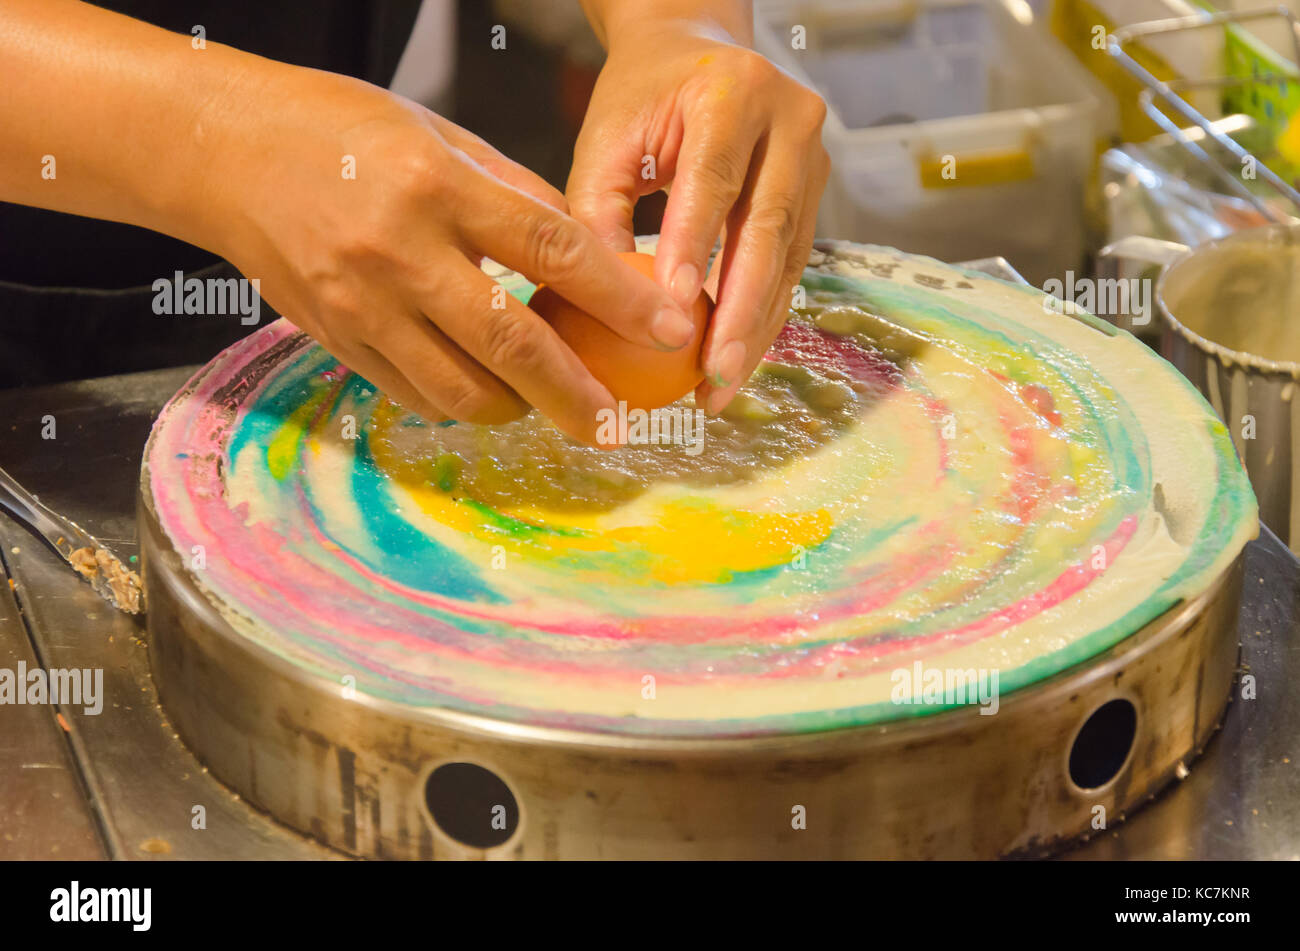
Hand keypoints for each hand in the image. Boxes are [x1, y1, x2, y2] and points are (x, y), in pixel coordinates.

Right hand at [201, 67, 695, 443]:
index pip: (553, 252)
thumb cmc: (341, 132)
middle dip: (576, 397)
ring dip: (518, 409)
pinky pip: (415, 395)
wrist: (224, 155)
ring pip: (461, 392)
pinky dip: (460, 401)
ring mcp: (362, 308)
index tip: (670, 332)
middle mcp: (401, 254)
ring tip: (548, 401)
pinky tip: (481, 385)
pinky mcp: (337, 342)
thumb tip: (588, 253)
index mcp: (439, 188)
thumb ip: (516, 196)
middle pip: (512, 348)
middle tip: (617, 425)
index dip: (620, 300)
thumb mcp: (441, 137)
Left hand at [567, 15, 830, 413]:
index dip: (697, 245)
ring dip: (756, 327)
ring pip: (789, 257)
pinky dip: (763, 315)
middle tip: (712, 371)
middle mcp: (789, 120)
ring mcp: (813, 157)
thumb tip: (601, 302)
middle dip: (741, 309)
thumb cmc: (641, 99)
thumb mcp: (606, 139)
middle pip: (769, 227)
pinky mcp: (814, 194)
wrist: (694, 55)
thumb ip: (597, 212)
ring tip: (721, 384)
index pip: (714, 177)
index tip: (675, 307)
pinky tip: (735, 359)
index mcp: (732, 90)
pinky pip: (792, 265)